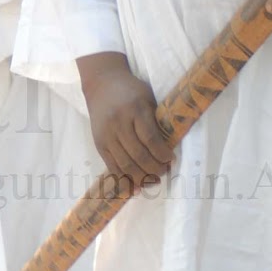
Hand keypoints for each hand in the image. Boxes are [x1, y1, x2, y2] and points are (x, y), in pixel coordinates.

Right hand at [78, 52, 174, 188]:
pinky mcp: (99, 144)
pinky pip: (112, 166)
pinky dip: (125, 179)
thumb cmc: (131, 91)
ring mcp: (107, 135)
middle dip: (155, 168)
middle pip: (139, 155)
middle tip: (164, 171)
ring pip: (125, 164)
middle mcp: (119, 123)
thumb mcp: (147, 99)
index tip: (172, 159)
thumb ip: (155, 121)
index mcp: (135, 109)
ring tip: (154, 180)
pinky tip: (136, 186)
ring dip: (142, 177)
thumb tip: (168, 148)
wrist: (101, 84)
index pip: (150, 139)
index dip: (163, 154)